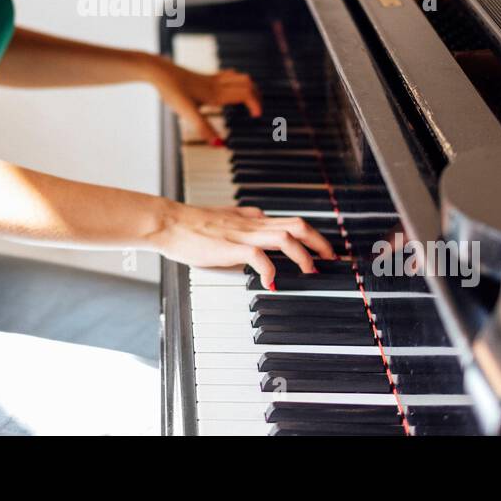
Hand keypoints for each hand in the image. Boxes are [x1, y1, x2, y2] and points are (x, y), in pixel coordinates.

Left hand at [147, 56, 261, 143]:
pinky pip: (226, 76)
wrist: (158, 72)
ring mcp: (210, 79)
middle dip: (256, 96)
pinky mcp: (203, 77)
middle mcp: (217, 84)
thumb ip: (204, 128)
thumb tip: (219, 145)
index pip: (246, 93)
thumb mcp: (187, 112)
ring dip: (248, 87)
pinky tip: (228, 90)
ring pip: (238, 77)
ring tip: (249, 100)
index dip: (256, 104)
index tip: (257, 116)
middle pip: (247, 83)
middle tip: (256, 111)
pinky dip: (235, 82)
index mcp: (216, 93)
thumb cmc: (171, 89)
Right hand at [148, 202, 336, 288]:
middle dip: (319, 242)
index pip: (290, 222)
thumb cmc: (192, 224)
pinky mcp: (231, 247)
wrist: (169, 222)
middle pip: (297, 225)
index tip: (322, 251)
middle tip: (331, 259)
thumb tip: (258, 219)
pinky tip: (272, 282)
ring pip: (285, 237)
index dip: (311, 236)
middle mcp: (253, 224)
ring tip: (311, 271)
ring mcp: (243, 235)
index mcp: (252, 218)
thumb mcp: (225, 218)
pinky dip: (270, 269)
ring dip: (303, 255)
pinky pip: (258, 256)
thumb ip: (243, 220)